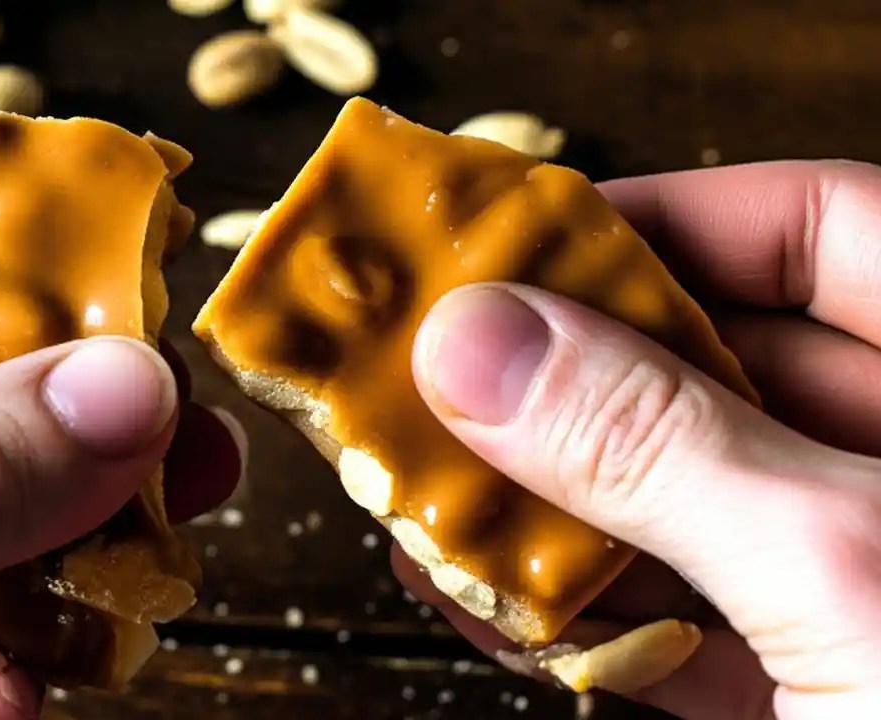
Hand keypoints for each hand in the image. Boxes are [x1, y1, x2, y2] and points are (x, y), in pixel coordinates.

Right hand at [394, 160, 880, 719]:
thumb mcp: (853, 574)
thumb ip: (662, 448)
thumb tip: (480, 341)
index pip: (823, 233)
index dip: (663, 218)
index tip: (512, 235)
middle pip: (720, 366)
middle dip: (563, 370)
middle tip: (430, 361)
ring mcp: (858, 585)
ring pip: (676, 498)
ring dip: (540, 496)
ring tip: (415, 476)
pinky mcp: (812, 689)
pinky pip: (671, 620)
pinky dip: (568, 610)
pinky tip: (474, 589)